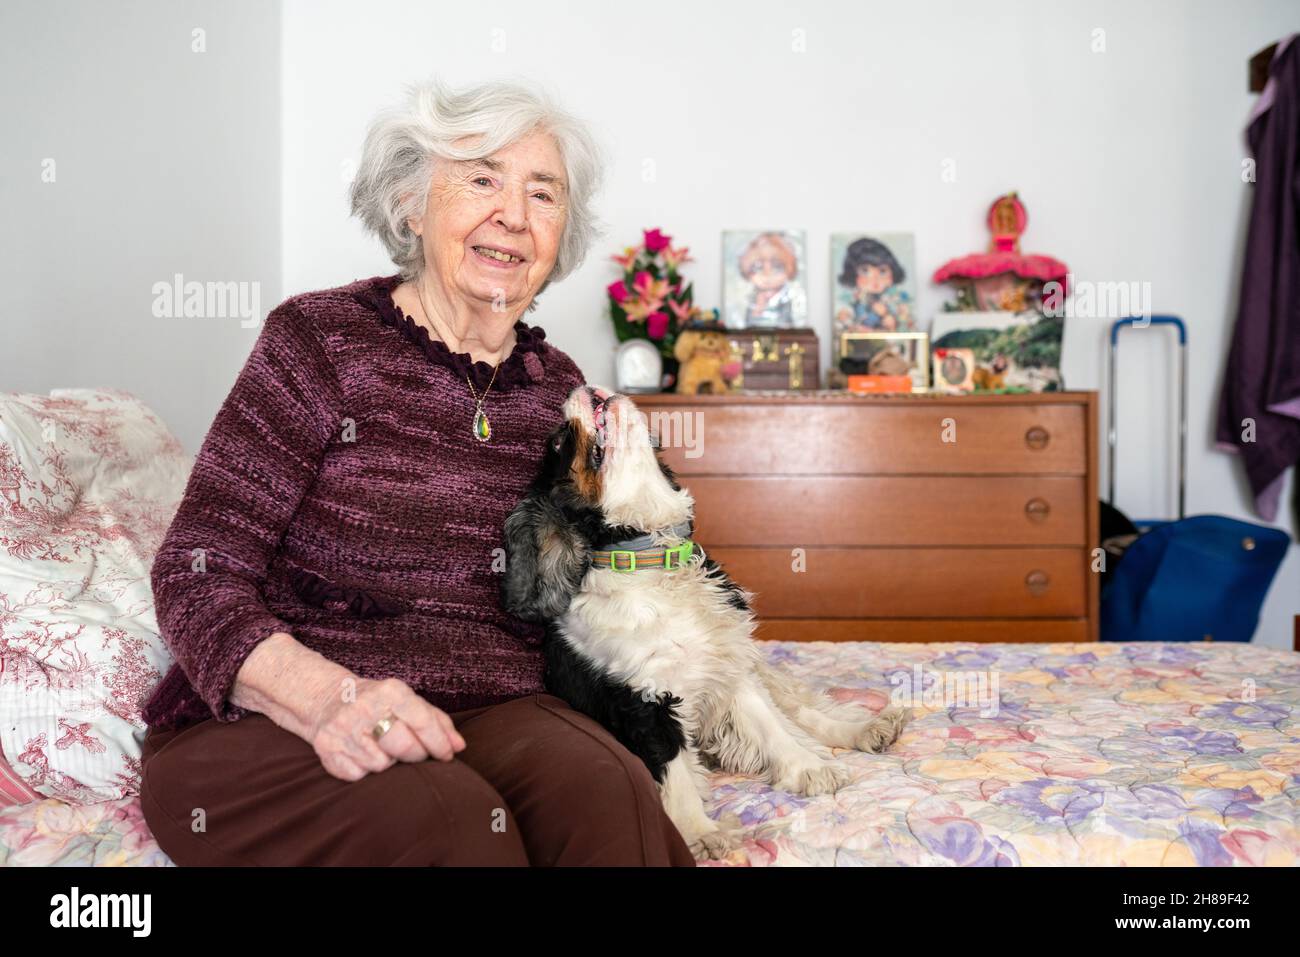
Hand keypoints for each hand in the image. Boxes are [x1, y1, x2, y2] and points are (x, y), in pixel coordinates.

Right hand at [308, 676, 465, 781]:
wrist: (329, 700)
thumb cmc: (380, 704)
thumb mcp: (409, 702)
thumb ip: (437, 722)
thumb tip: (459, 747)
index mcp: (390, 691)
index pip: (423, 722)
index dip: (439, 744)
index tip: (446, 755)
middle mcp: (365, 707)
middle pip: (404, 747)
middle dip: (417, 756)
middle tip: (417, 754)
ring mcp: (343, 729)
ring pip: (381, 765)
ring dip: (389, 762)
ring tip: (383, 748)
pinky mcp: (327, 749)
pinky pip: (358, 775)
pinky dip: (365, 770)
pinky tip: (363, 755)